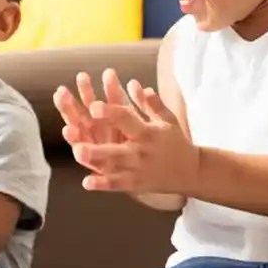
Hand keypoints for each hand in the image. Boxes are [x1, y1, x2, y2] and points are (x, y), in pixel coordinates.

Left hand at [59, 69, 200, 195]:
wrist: (190, 171)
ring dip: (95, 162)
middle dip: (99, 147)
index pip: (127, 121)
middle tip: (79, 142)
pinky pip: (116, 184)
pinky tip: (85, 182)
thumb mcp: (167, 119)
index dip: (110, 113)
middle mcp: (141, 152)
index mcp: (148, 133)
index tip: (93, 106)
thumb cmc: (175, 141)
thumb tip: (133, 83)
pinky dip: (102, 184)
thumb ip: (150, 103)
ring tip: (77, 154)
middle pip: (117, 149)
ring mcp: (137, 170)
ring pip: (113, 167)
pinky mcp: (135, 184)